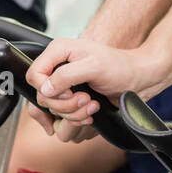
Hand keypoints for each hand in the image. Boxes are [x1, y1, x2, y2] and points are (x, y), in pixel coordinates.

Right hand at [24, 38, 159, 136]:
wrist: (137, 80)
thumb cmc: (120, 67)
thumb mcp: (93, 67)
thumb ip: (66, 76)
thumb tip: (46, 89)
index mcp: (58, 52)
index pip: (34, 76)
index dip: (47, 89)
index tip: (68, 92)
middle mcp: (57, 69)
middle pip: (42, 98)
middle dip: (65, 105)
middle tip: (85, 99)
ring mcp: (64, 87)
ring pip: (52, 112)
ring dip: (74, 114)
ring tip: (93, 106)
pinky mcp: (71, 102)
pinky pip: (62, 119)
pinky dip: (77, 120)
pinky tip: (91, 113)